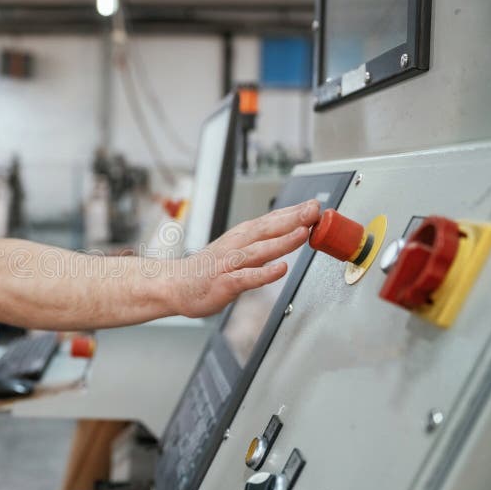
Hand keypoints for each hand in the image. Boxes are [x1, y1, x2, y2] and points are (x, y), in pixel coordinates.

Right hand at [174, 199, 320, 317]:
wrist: (176, 285)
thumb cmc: (208, 268)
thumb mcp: (237, 248)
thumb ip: (262, 242)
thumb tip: (291, 230)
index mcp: (242, 236)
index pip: (271, 220)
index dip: (293, 212)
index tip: (314, 205)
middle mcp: (237, 245)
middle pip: (267, 229)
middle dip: (292, 219)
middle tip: (313, 210)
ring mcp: (230, 263)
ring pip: (259, 250)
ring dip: (281, 241)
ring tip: (302, 233)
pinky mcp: (225, 283)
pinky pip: (247, 278)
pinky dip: (264, 273)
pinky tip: (280, 269)